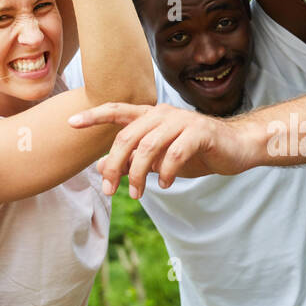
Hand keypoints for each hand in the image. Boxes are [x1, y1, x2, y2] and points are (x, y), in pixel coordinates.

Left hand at [68, 102, 248, 197]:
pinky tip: (164, 184)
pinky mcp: (200, 133)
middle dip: (114, 165)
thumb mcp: (158, 158)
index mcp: (150, 115)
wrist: (235, 147)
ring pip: (148, 145)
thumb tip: (99, 167)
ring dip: (138, 173)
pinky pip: (175, 152)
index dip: (93, 115)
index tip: (70, 122)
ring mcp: (182, 121)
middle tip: (109, 190)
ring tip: (136, 194)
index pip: (117, 111)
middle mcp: (163, 113)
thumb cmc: (194, 151)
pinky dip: (166, 171)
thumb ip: (131, 159)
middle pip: (127, 136)